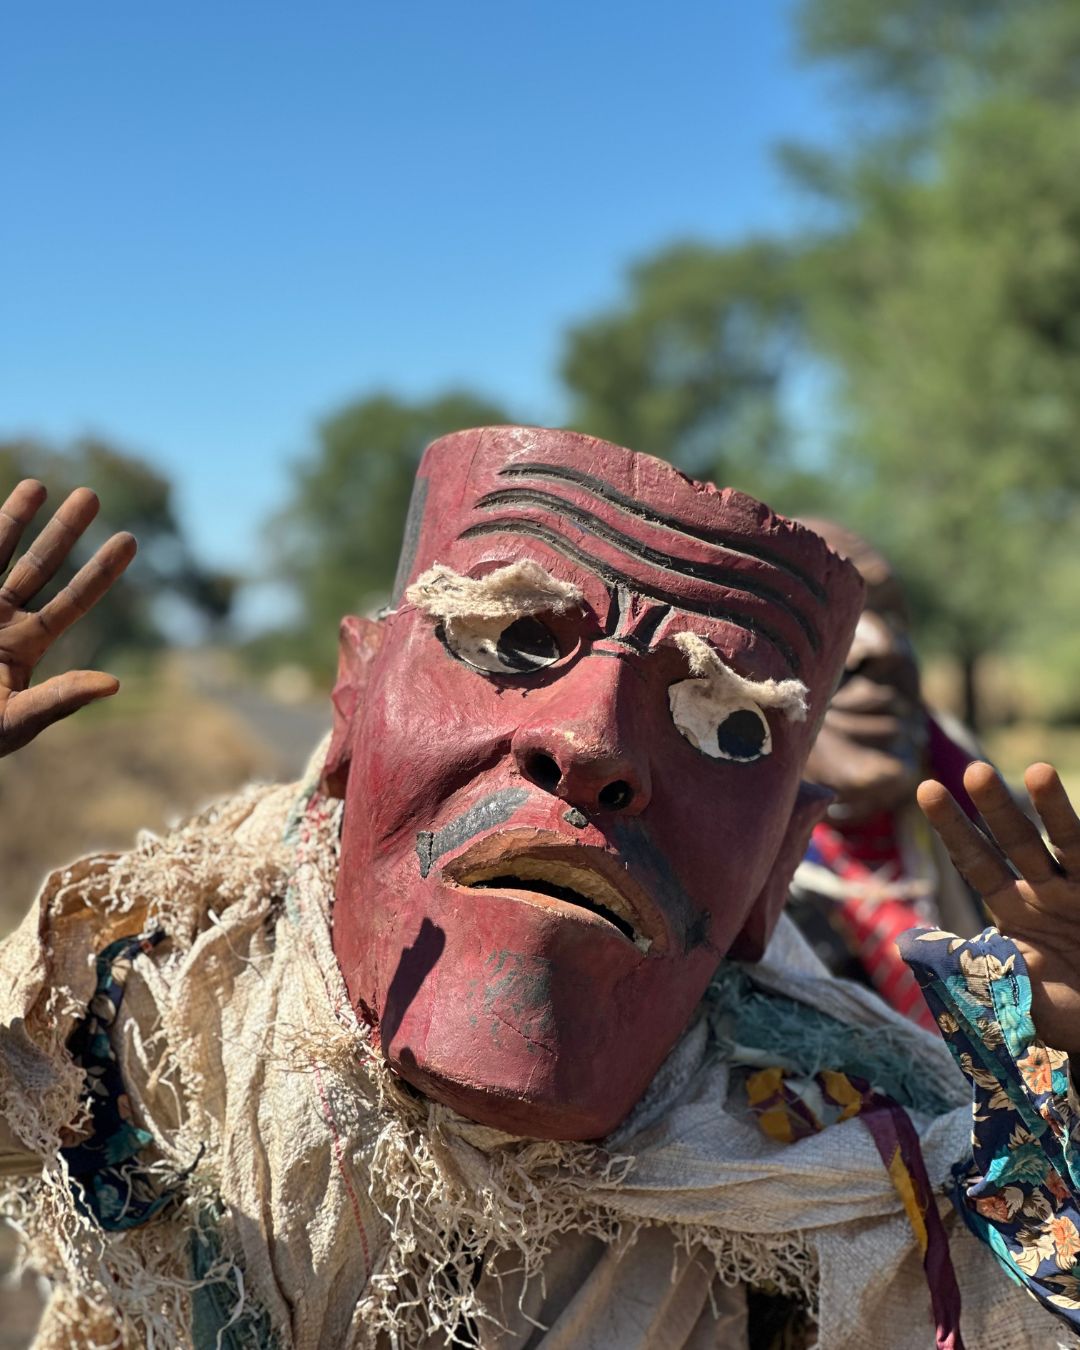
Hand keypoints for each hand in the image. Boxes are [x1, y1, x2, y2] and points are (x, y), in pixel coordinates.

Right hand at [0, 479, 136, 756]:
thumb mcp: (17, 720)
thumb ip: (60, 699)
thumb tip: (114, 684)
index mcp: (26, 646)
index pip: (72, 601)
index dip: (100, 571)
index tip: (128, 538)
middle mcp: (1, 620)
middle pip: (39, 566)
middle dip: (63, 531)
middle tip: (90, 495)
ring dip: (15, 517)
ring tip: (39, 484)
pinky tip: (7, 509)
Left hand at [918, 761, 1079, 1056]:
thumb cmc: (1065, 1014)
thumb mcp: (1022, 1003)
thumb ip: (986, 977)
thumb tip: (925, 952)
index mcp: (1013, 910)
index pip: (976, 861)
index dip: (953, 828)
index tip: (926, 790)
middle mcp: (1046, 892)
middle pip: (1016, 841)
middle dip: (996, 808)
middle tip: (974, 770)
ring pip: (1066, 841)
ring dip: (1053, 808)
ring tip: (1038, 771)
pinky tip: (1065, 801)